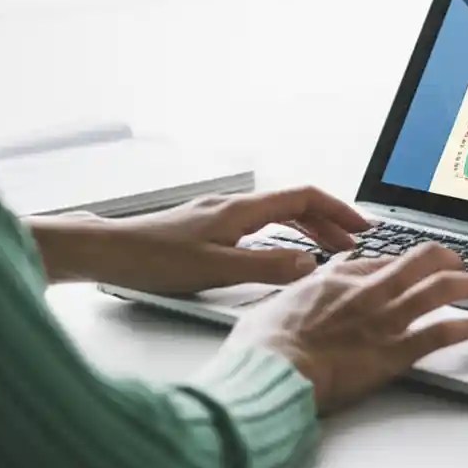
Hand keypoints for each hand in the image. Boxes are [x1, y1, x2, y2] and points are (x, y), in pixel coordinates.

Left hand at [26, 186, 369, 292]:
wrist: (104, 251)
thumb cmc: (151, 259)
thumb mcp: (215, 270)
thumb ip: (266, 268)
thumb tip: (311, 267)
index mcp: (240, 210)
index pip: (303, 196)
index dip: (337, 210)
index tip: (362, 228)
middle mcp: (233, 206)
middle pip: (294, 204)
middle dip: (329, 221)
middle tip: (354, 244)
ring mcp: (218, 215)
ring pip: (276, 215)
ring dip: (307, 229)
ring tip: (327, 251)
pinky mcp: (206, 229)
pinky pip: (258, 226)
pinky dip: (282, 236)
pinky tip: (281, 255)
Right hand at [228, 243, 467, 413]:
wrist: (273, 372)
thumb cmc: (263, 349)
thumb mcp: (268, 311)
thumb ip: (287, 305)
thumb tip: (281, 309)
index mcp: (333, 281)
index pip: (377, 261)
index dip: (401, 261)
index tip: (412, 264)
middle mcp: (366, 293)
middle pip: (417, 263)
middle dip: (445, 259)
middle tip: (460, 263)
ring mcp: (384, 320)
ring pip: (438, 290)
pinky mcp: (395, 352)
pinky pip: (440, 333)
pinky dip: (464, 327)